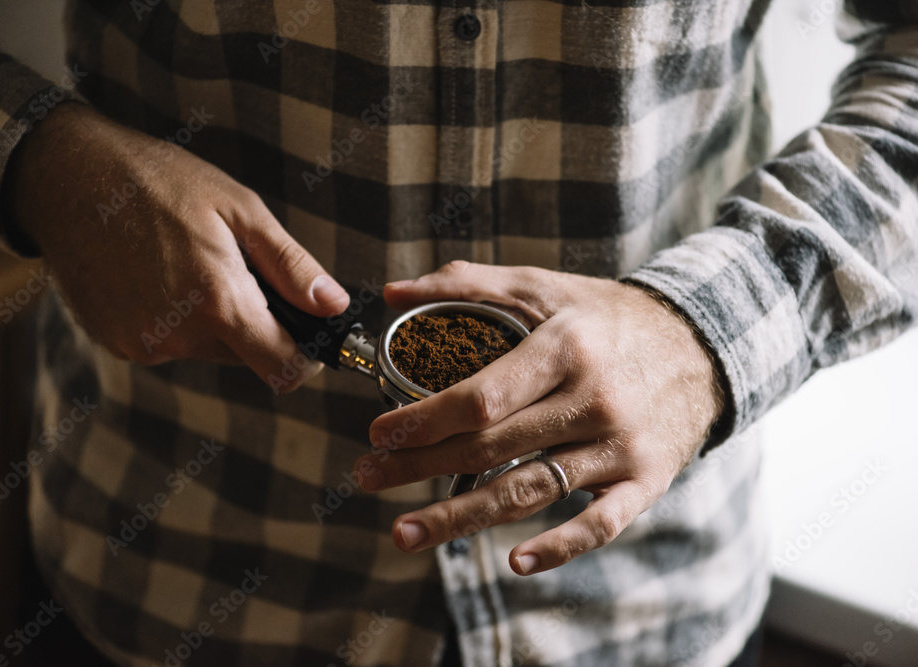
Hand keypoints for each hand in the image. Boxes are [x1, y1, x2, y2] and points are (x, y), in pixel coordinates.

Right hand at [4, 103, 347, 388]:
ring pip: (205, 348)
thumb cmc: (158, 182)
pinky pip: (167, 342)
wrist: (67, 177)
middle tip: (235, 269)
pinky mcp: (116, 343)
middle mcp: (179, 337)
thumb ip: (291, 266)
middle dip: (254, 324)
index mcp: (218, 304)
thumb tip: (333, 306)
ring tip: (187, 262)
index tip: (308, 336)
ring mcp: (142, 344)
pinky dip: (173, 317)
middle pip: (245, 357)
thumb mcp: (240, 210)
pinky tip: (156, 274)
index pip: (283, 369)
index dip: (304, 359)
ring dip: (211, 318)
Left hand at [354, 261, 724, 573]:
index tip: (379, 432)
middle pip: (490, 449)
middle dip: (418, 468)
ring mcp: (620, 447)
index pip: (481, 397)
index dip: (423, 420)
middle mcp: (592, 400)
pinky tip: (515, 563)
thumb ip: (468, 284)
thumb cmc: (605, 317)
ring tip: (405, 533)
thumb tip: (392, 294)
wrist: (700, 345)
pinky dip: (559, 548)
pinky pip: (600, 525)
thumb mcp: (543, 287)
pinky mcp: (645, 481)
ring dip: (461, 517)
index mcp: (564, 349)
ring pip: (530, 491)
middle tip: (368, 477)